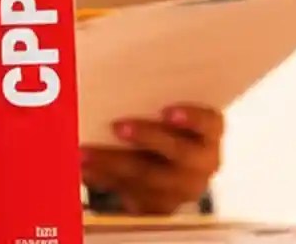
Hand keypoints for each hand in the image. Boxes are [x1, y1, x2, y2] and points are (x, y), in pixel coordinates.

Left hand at [81, 104, 222, 214]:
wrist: (172, 168)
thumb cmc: (167, 130)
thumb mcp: (169, 115)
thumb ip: (152, 103)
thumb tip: (118, 86)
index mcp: (210, 134)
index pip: (209, 123)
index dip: (191, 118)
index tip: (167, 112)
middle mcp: (204, 163)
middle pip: (179, 153)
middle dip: (147, 138)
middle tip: (117, 127)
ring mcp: (184, 189)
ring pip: (149, 178)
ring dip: (113, 163)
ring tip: (86, 153)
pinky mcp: (161, 208)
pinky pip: (132, 195)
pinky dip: (105, 181)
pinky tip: (86, 170)